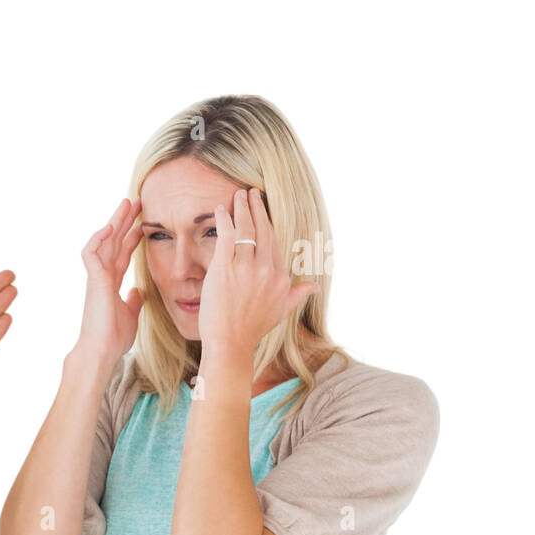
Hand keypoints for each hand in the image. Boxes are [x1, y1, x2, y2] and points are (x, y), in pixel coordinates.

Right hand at [75, 198, 144, 372]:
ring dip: (114, 221)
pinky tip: (110, 226)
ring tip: (126, 204)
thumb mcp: (130, 314)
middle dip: (124, 220)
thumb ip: (133, 301)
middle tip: (137, 201)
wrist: (102, 351)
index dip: (131, 237)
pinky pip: (91, 253)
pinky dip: (99, 238)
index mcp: (111, 283)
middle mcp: (103, 276)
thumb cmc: (113, 338)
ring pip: (103, 241)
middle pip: (113, 241)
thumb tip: (139, 291)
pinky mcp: (93, 280)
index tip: (143, 224)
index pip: (122, 253)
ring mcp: (96, 277)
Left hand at [198, 188, 319, 355]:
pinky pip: (226, 237)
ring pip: (245, 229)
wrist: (230, 342)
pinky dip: (223, 221)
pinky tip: (219, 210)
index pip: (273, 241)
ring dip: (241, 208)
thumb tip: (315, 287)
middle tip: (250, 192)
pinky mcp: (225, 269)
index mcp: (280, 276)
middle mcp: (266, 269)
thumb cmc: (252, 329)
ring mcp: (246, 268)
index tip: (262, 209)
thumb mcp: (281, 311)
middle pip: (262, 230)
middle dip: (256, 208)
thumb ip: (298, 295)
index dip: (266, 222)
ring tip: (237, 195)